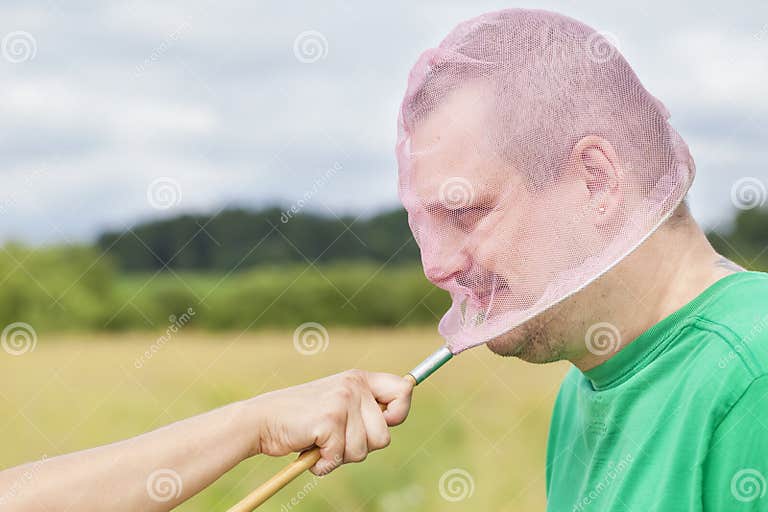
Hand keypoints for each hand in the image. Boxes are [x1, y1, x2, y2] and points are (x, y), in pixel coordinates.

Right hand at [249, 370, 412, 473]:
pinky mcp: (329, 420)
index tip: (386, 421)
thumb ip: (365, 407)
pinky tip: (311, 449)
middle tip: (335, 438)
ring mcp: (342, 402)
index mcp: (359, 378)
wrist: (262, 420)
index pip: (402, 390)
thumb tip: (398, 410)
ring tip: (321, 442)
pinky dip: (324, 463)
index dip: (399, 412)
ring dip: (340, 456)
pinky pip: (339, 457)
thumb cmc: (303, 418)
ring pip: (363, 451)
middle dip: (360, 447)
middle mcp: (354, 386)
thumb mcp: (339, 403)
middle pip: (383, 437)